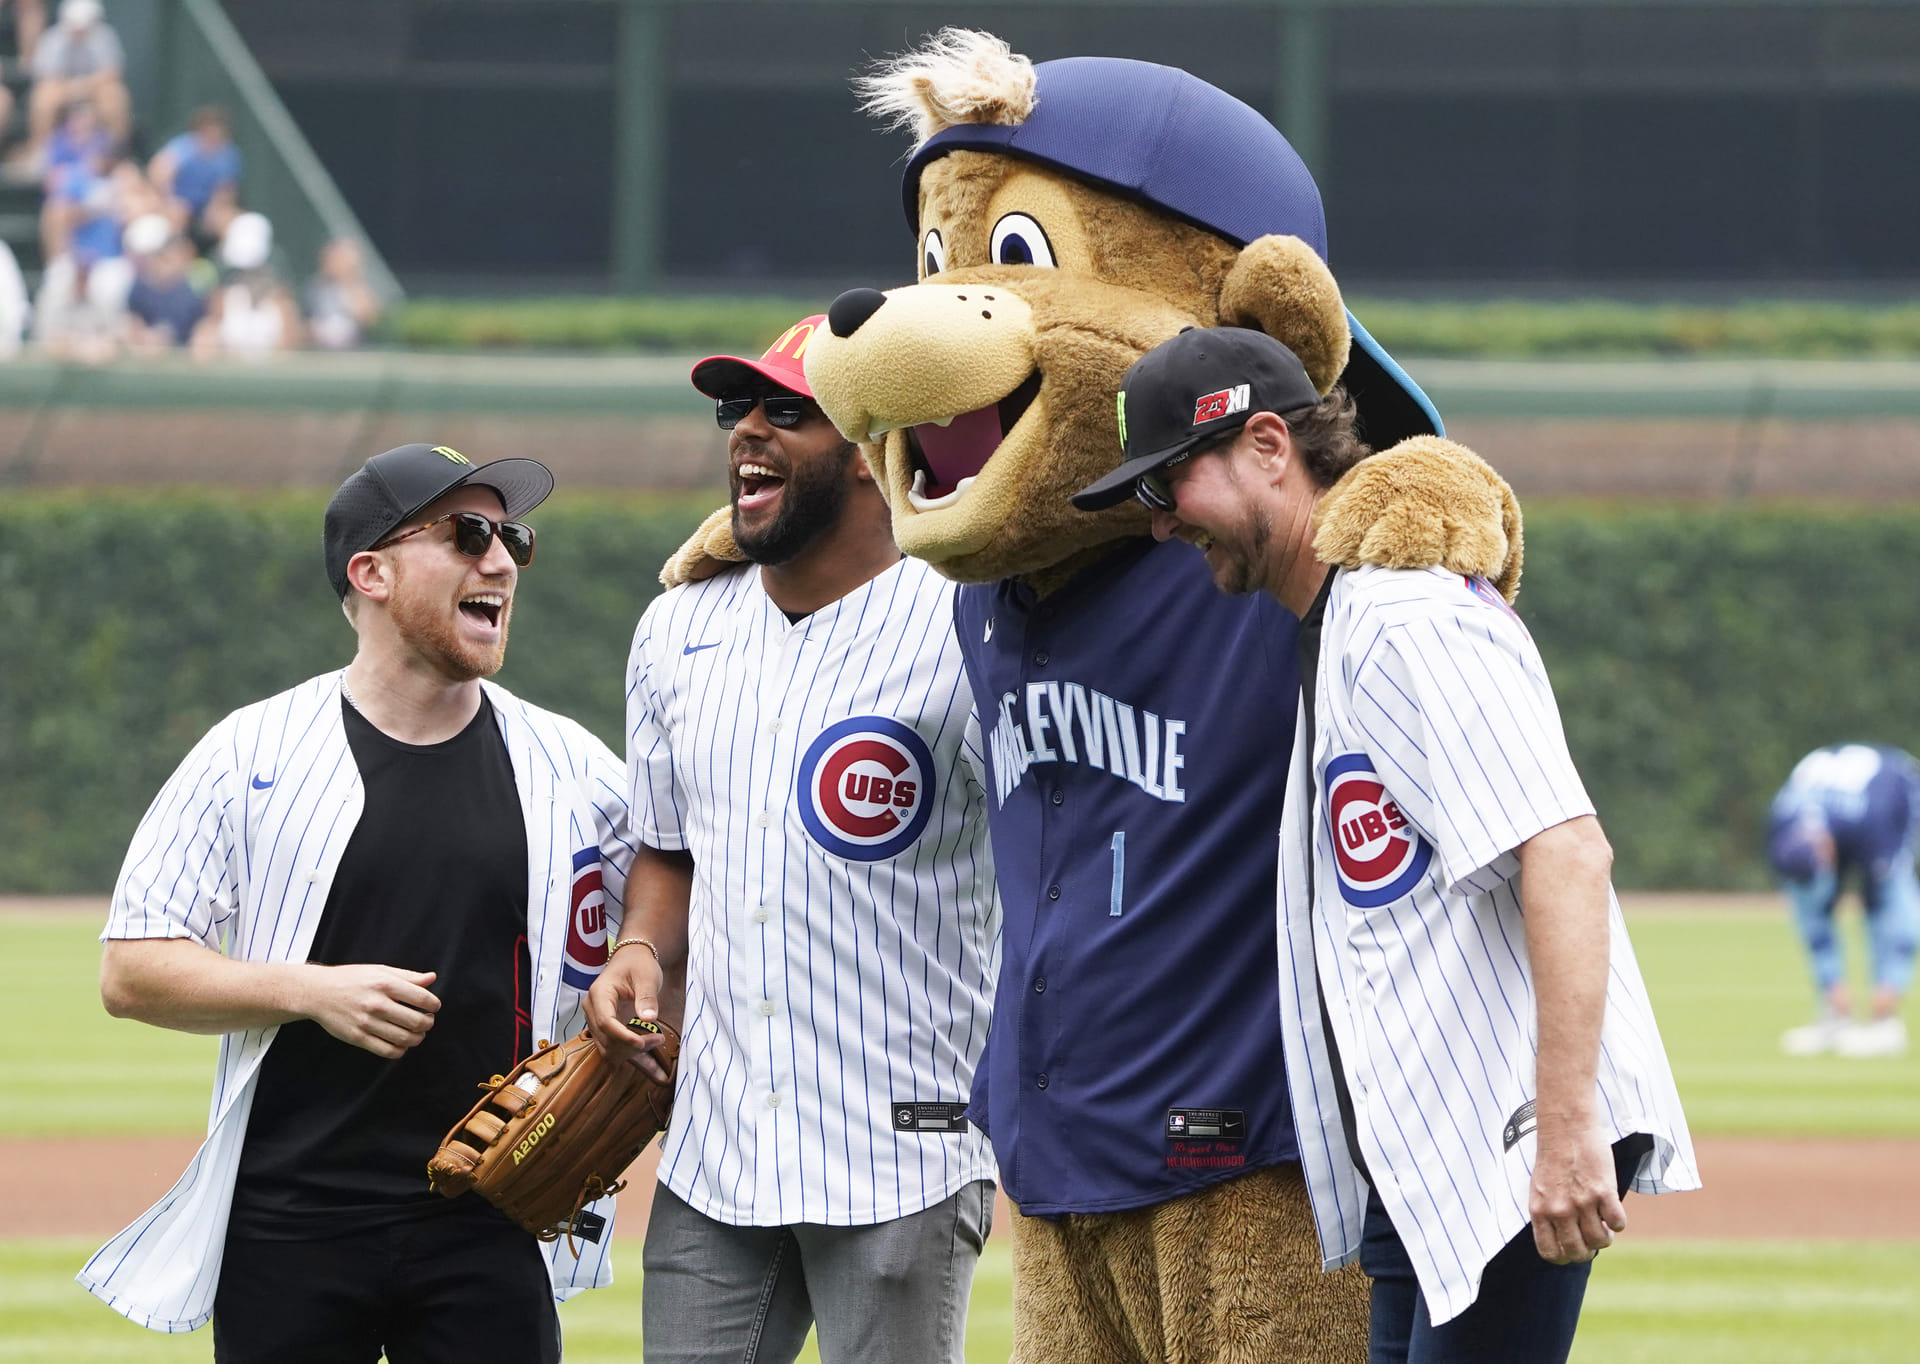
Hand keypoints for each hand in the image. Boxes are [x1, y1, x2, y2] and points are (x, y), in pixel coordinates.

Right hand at [299, 964, 439, 1059]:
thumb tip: (432, 978)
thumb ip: (407, 976)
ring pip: (404, 1038)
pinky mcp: (358, 1038)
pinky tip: (402, 1043)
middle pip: (416, 1021)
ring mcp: (366, 1022)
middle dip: (428, 1023)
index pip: (422, 998)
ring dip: (418, 1038)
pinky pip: (387, 1051)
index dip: (434, 1004)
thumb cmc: (351, 979)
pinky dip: (401, 1050)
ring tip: (418, 1033)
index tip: (433, 1006)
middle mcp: (377, 1004)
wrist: (318, 993)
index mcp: (385, 984)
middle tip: (427, 1020)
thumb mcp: (380, 970)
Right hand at [586, 947, 675, 1082]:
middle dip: (632, 1045)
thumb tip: (650, 1018)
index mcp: (599, 994)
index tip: (644, 1043)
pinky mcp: (606, 1029)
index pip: (605, 1022)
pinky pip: (616, 1049)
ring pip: (609, 1049)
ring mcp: (597, 1021)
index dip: (623, 1037)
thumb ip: (647, 996)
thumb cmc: (638, 964)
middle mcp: (593, 1010)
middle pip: (606, 1039)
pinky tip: (656, 1073)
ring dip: (632, 1054)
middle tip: (659, 1039)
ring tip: (657, 1044)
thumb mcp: (647, 976)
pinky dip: (634, 1058)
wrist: (631, 959)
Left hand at [1529, 1121, 1626, 1263]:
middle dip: (1587, 1251)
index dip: (1564, 1257)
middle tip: (1592, 1238)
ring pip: (1600, 1241)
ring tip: (1603, 1224)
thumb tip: (1565, 1240)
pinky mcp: (1603, 1192)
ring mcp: (1581, 1202)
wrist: (1565, 1126)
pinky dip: (1618, 1223)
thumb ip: (1549, 1214)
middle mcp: (1559, 1210)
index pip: (1550, 1253)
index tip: (1573, 1250)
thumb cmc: (1553, 1157)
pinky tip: (1612, 1210)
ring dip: (1605, 1238)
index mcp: (1538, 1211)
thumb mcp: (1540, 1188)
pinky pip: (1618, 1224)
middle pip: (1577, 1252)